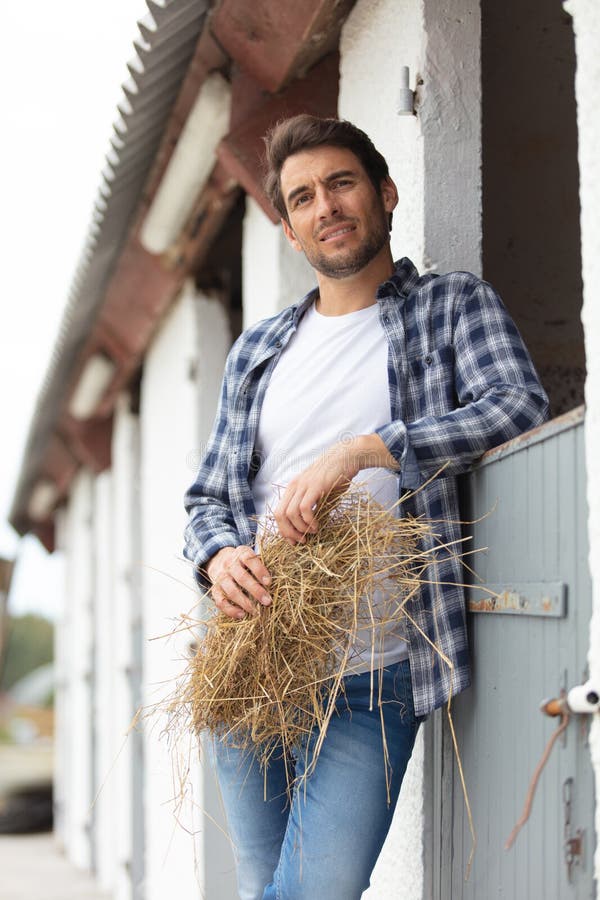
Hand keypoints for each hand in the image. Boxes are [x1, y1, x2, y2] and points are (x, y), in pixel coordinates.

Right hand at [206, 546, 271, 619]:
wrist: (218, 559)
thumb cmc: (242, 561)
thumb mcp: (250, 556)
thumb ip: (261, 565)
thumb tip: (277, 582)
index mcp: (240, 553)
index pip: (250, 560)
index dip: (259, 570)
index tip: (269, 582)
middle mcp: (229, 564)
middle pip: (242, 577)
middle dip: (256, 591)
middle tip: (267, 601)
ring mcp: (220, 577)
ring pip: (231, 591)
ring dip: (245, 603)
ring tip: (256, 612)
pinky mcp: (214, 589)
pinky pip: (220, 601)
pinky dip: (230, 610)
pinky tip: (241, 615)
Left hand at [274, 434, 399, 543]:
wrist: (346, 457)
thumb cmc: (335, 476)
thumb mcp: (320, 493)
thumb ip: (314, 507)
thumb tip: (312, 527)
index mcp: (292, 488)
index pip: (279, 512)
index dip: (283, 530)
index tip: (294, 541)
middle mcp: (294, 486)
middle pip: (280, 515)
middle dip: (288, 533)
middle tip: (301, 542)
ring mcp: (303, 485)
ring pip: (290, 513)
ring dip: (300, 529)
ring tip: (311, 534)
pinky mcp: (314, 486)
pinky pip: (304, 508)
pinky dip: (309, 521)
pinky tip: (317, 526)